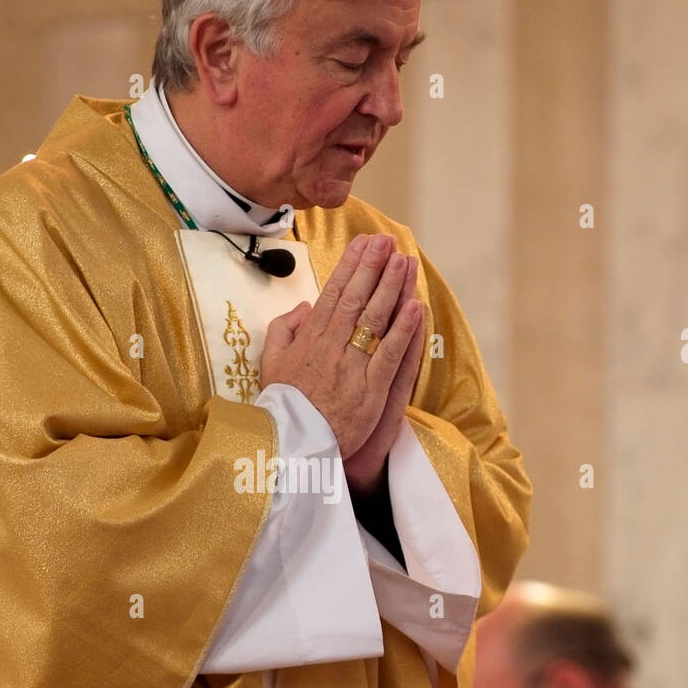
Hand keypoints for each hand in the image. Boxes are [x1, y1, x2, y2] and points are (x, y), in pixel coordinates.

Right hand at [260, 233, 423, 459]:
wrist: (293, 445)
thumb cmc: (283, 404)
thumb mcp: (271, 362)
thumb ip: (283, 330)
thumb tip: (304, 307)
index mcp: (309, 339)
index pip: (333, 293)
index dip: (350, 266)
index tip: (364, 243)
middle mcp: (331, 347)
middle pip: (357, 299)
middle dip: (374, 267)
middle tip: (388, 242)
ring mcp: (352, 367)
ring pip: (375, 320)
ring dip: (392, 288)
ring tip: (405, 262)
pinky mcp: (371, 390)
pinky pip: (390, 354)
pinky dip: (404, 330)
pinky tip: (416, 307)